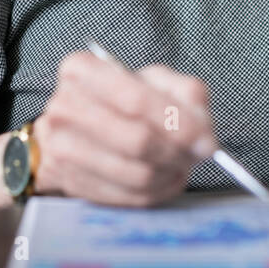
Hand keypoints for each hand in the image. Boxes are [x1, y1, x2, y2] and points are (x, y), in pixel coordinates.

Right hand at [32, 49, 218, 205]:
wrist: (77, 126)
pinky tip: (163, 178)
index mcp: (82, 70)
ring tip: (179, 164)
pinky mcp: (71, 182)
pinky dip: (156, 192)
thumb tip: (203, 138)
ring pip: (136, 174)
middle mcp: (64, 107)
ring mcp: (62, 147)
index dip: (178, 124)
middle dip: (176, 153)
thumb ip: (186, 95)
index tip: (206, 141)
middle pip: (136, 140)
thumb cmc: (121, 100)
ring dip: (169, 174)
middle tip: (195, 155)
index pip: (137, 101)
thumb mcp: (155, 81)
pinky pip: (128, 197)